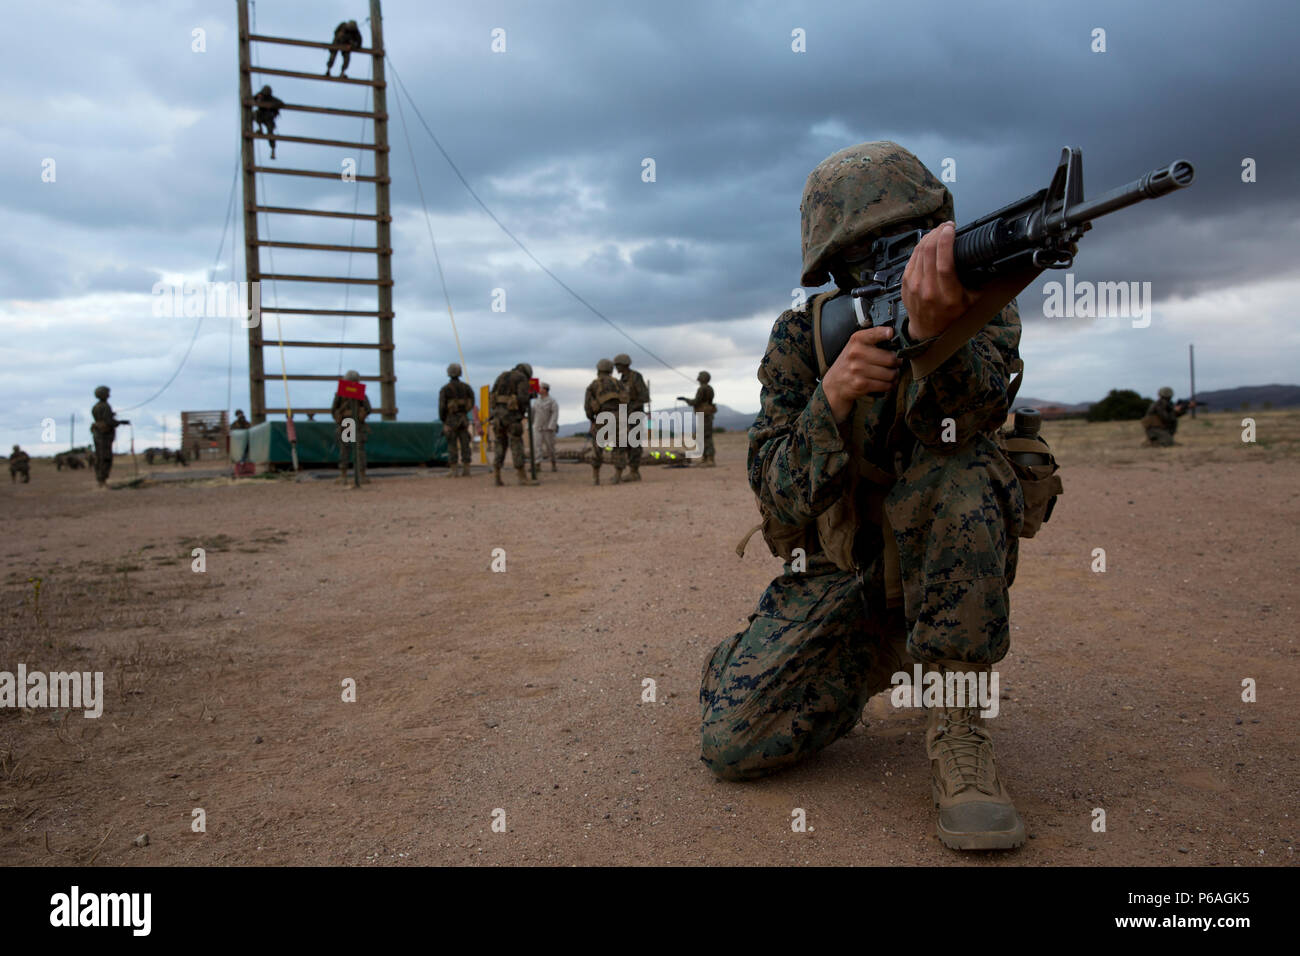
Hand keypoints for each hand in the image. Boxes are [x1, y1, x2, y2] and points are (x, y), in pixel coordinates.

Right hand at [821, 326, 900, 422]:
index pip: (878, 333)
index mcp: (857, 340)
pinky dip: (889, 385)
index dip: (889, 333)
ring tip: (891, 374)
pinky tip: (886, 383)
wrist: (835, 383)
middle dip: (897, 363)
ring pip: (890, 374)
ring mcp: (857, 369)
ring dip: (894, 376)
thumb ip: (873, 338)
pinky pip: (885, 385)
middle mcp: (856, 353)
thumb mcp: (856, 345)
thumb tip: (896, 336)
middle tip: (896, 363)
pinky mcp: (860, 384)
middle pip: (891, 358)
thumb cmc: (850, 362)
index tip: (892, 334)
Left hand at [901, 221, 976, 340]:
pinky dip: (920, 246)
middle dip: (938, 233)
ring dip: (929, 236)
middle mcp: (927, 290)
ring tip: (939, 231)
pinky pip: (912, 257)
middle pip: (929, 252)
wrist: (927, 331)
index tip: (951, 228)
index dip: (946, 241)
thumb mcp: (971, 301)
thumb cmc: (951, 316)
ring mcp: (914, 286)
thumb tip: (993, 262)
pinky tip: (929, 241)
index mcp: (947, 295)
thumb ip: (980, 282)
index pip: (944, 263)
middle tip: (947, 226)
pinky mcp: (905, 282)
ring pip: (919, 252)